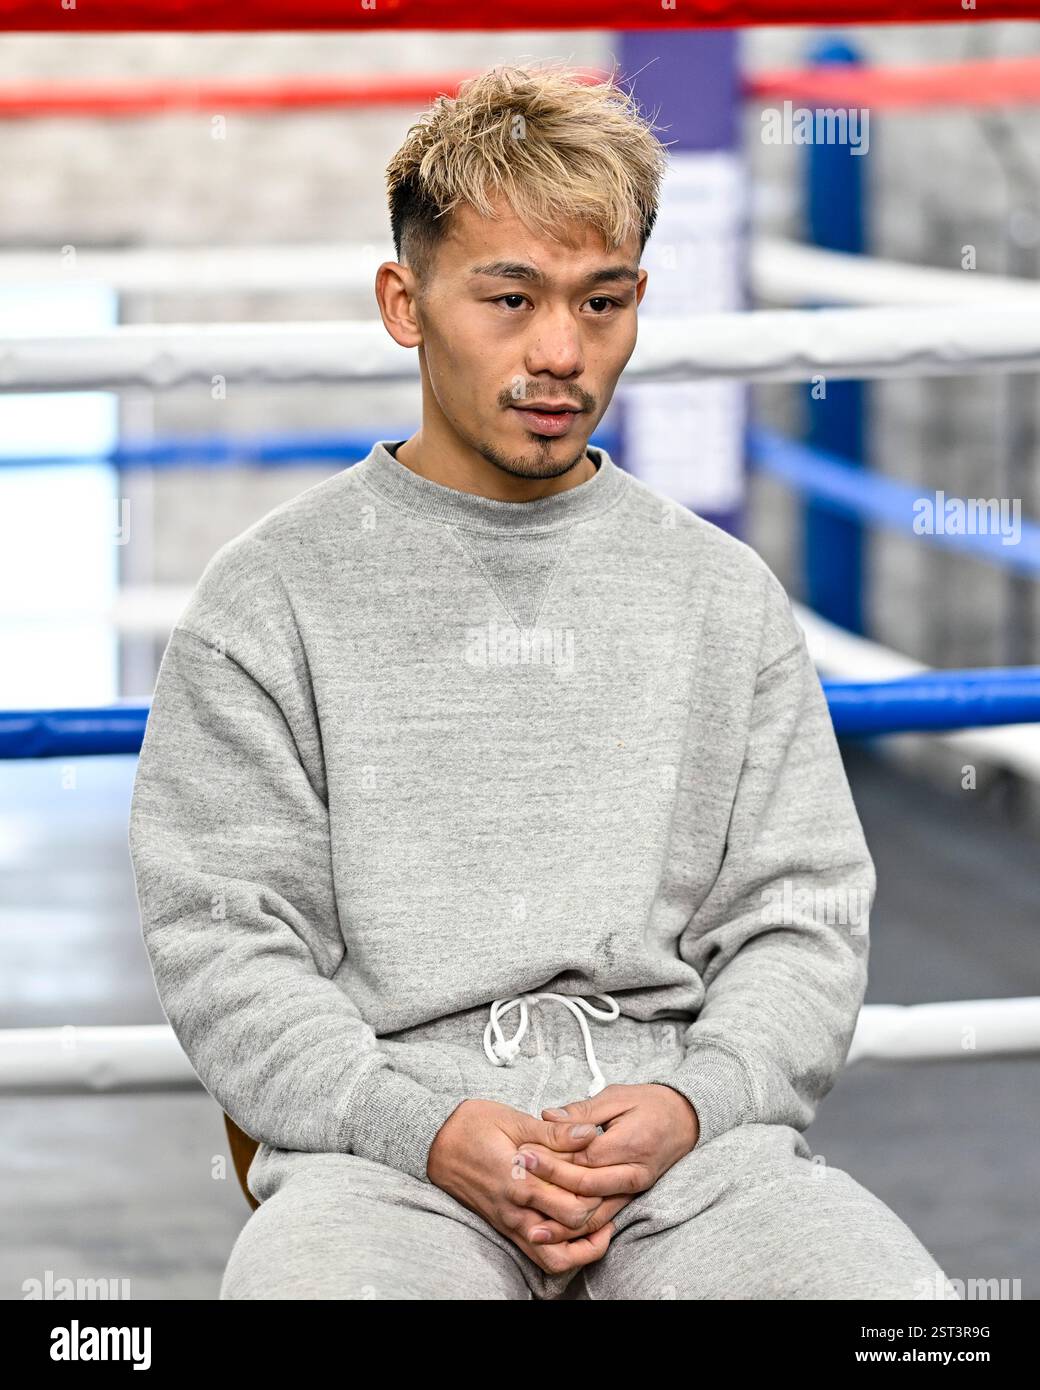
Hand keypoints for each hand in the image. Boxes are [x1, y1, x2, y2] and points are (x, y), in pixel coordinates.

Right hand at [426, 1098, 624, 1274]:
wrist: (434, 1144)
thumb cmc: (471, 1126)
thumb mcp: (513, 1120)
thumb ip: (553, 1133)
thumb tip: (589, 1134)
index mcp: (519, 1181)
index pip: (572, 1206)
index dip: (597, 1195)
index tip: (611, 1176)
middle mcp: (515, 1210)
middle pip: (569, 1234)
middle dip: (596, 1219)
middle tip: (612, 1197)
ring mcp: (509, 1223)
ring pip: (553, 1258)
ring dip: (581, 1248)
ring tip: (601, 1225)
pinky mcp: (505, 1227)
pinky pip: (538, 1254)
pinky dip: (561, 1249)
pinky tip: (575, 1229)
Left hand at [507, 1084, 699, 1245]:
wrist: (686, 1121)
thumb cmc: (650, 1103)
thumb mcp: (616, 1096)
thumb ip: (581, 1111)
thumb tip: (547, 1116)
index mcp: (630, 1144)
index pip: (583, 1160)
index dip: (550, 1160)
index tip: (522, 1153)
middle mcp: (633, 1173)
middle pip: (584, 1190)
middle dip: (548, 1187)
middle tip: (516, 1181)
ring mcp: (633, 1190)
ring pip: (594, 1214)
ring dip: (561, 1222)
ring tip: (528, 1224)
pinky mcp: (630, 1198)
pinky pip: (603, 1218)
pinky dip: (578, 1228)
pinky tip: (555, 1231)